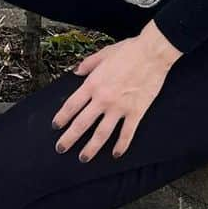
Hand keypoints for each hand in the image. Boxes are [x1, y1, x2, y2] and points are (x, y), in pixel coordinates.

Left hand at [51, 21, 181, 161]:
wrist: (152, 53)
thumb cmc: (128, 50)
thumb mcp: (104, 53)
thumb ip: (88, 64)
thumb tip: (76, 71)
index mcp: (93, 84)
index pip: (72, 105)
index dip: (62, 117)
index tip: (56, 126)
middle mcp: (103, 99)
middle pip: (82, 123)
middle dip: (69, 138)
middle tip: (61, 148)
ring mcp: (120, 108)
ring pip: (101, 134)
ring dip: (91, 148)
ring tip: (83, 158)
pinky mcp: (136, 113)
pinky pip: (126, 134)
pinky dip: (121, 146)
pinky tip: (116, 154)